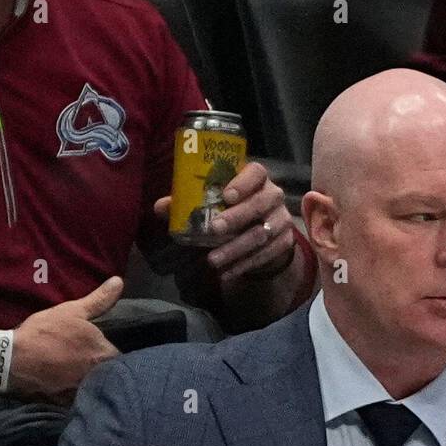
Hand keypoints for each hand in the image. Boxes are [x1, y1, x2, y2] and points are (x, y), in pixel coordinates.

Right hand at [11, 277, 123, 403]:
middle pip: (110, 374)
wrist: (13, 360)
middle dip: (104, 369)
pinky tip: (66, 388)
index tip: (102, 350)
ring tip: (76, 374)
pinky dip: (76, 396)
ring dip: (91, 382)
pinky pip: (79, 401)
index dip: (111, 353)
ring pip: (96, 388)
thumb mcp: (73, 311)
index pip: (121, 357)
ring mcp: (85, 392)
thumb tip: (119, 281)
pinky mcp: (69, 404)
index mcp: (105, 353)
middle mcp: (99, 376)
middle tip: (87, 362)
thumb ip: (99, 300)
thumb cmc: (45, 333)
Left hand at [155, 161, 295, 280]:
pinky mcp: (285, 242)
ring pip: (262, 234)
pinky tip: (226, 273)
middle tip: (213, 229)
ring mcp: (281, 219)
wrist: (262, 230)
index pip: (256, 172)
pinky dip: (244, 265)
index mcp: (256, 178)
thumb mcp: (213, 201)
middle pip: (260, 204)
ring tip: (213, 260)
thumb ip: (188, 201)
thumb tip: (161, 207)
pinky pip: (266, 254)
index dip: (243, 183)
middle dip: (236, 218)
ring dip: (236, 249)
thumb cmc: (232, 208)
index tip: (225, 196)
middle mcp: (274, 195)